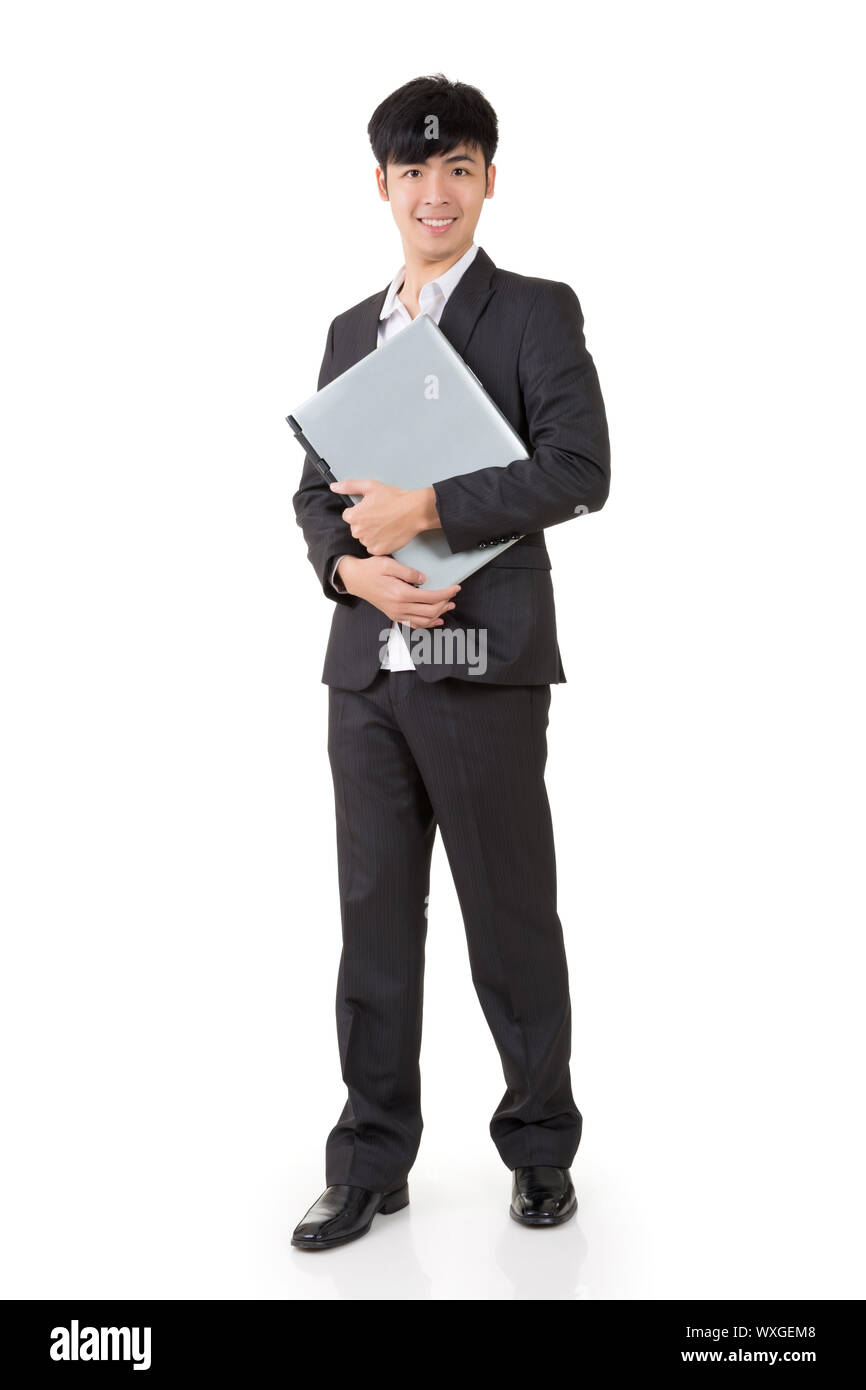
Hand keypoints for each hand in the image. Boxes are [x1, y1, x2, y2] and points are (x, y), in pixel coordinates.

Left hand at [329, 479, 439, 554]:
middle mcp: (359, 531)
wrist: (414, 511)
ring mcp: (369, 542)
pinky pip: (373, 548)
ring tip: (385, 524)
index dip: (359, 511)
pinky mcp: (379, 550)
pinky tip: (387, 533)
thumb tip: (334, 487)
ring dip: (371, 534)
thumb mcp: (370, 486)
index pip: (348, 516)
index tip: (370, 509)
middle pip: (356, 529)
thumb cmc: (395, 498)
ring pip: (364, 539)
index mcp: (354, 516)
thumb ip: (349, 486)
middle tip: (379, 516)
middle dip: (364, 523)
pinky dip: (379, 543)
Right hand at [336, 555, 459, 627]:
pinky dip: (427, 624)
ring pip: (423, 621)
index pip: (430, 597)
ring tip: (448, 607)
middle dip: (445, 604)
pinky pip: (413, 624)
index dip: (446, 593)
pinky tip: (435, 621)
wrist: (354, 579)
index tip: (456, 588)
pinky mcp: (394, 615)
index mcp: (400, 594)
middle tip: (453, 596)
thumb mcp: (389, 564)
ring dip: (438, 615)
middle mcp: (399, 607)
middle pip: (430, 611)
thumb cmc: (370, 570)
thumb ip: (408, 572)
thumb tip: (424, 579)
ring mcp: (396, 614)